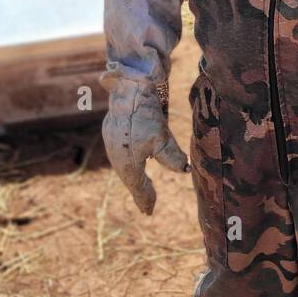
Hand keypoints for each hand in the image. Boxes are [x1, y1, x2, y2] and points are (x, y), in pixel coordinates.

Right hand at [102, 79, 189, 214]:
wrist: (129, 84)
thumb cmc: (145, 113)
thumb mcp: (161, 138)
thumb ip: (171, 157)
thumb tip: (184, 170)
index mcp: (125, 161)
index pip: (136, 185)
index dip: (145, 198)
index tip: (150, 212)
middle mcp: (116, 153)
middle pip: (128, 177)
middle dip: (138, 190)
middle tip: (147, 204)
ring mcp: (112, 140)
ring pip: (124, 164)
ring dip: (134, 176)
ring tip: (143, 186)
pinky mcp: (113, 129)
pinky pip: (121, 152)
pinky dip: (129, 162)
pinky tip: (135, 161)